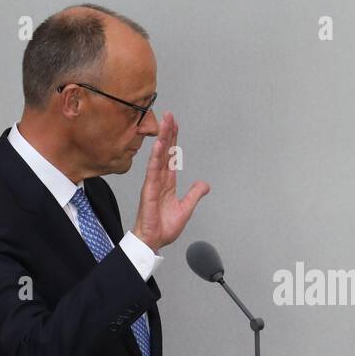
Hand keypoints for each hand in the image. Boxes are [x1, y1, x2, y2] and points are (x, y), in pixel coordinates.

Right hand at [132, 112, 209, 250]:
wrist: (153, 241)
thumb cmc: (164, 227)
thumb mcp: (186, 208)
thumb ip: (194, 194)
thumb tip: (205, 184)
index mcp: (168, 183)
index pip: (171, 156)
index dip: (173, 140)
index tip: (175, 124)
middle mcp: (160, 179)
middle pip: (165, 151)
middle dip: (168, 133)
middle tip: (169, 115)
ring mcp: (153, 183)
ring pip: (159, 156)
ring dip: (162, 139)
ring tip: (165, 122)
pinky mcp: (149, 190)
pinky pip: (153, 171)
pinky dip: (156, 158)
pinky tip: (159, 145)